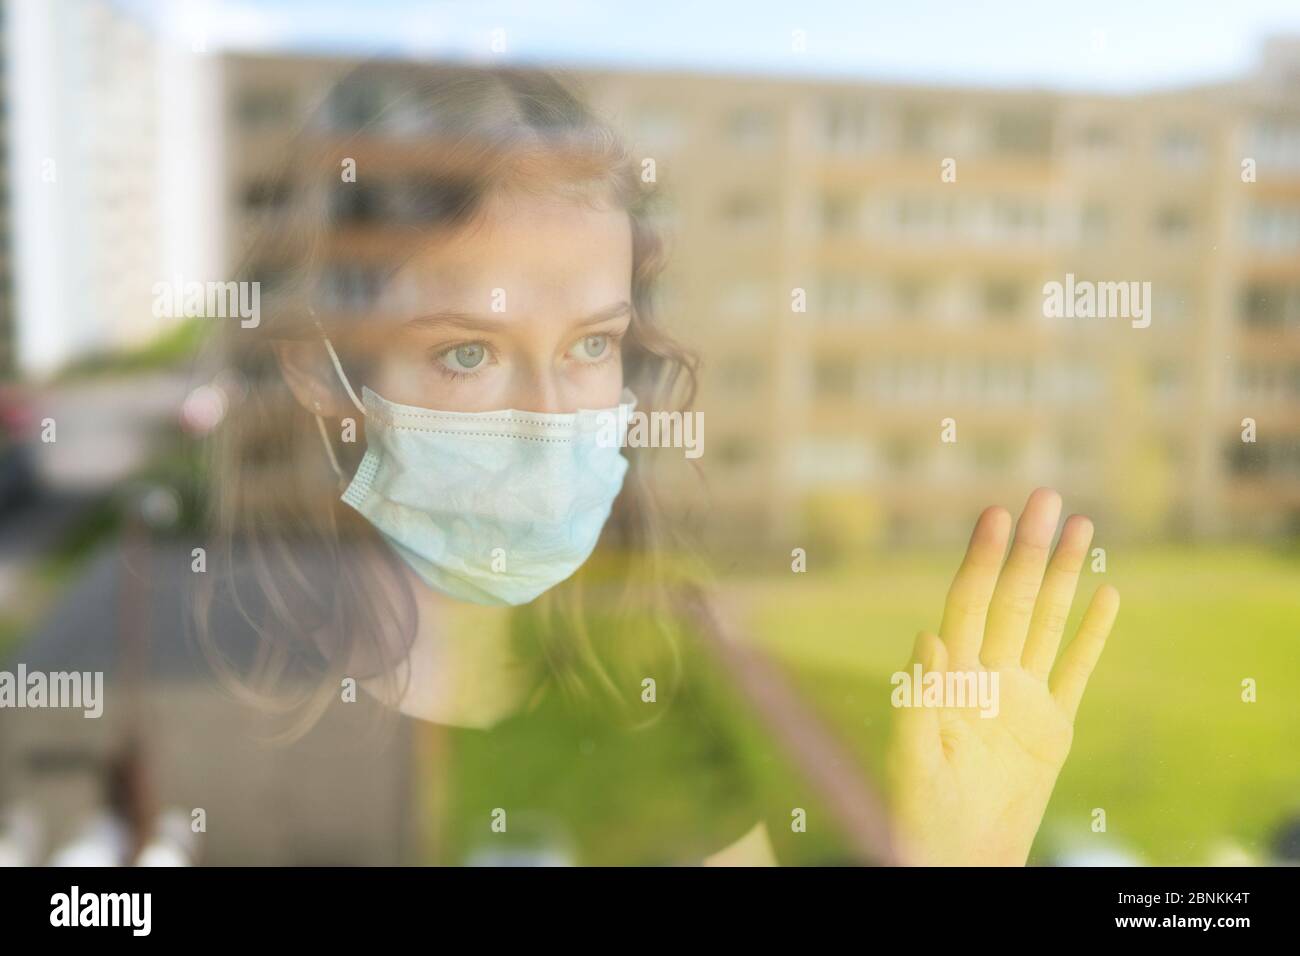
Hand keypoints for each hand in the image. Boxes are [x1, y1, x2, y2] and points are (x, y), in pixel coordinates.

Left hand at [885, 487, 1119, 865]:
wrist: (960, 858)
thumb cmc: (921, 816)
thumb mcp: (911, 763)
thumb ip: (918, 702)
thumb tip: (927, 636)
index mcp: (950, 679)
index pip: (968, 605)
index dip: (982, 561)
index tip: (995, 516)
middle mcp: (987, 676)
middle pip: (1012, 600)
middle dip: (1029, 550)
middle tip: (1046, 494)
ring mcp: (1022, 697)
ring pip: (1047, 623)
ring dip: (1063, 575)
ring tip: (1081, 525)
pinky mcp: (1053, 727)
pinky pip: (1077, 671)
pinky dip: (1093, 635)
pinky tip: (1106, 592)